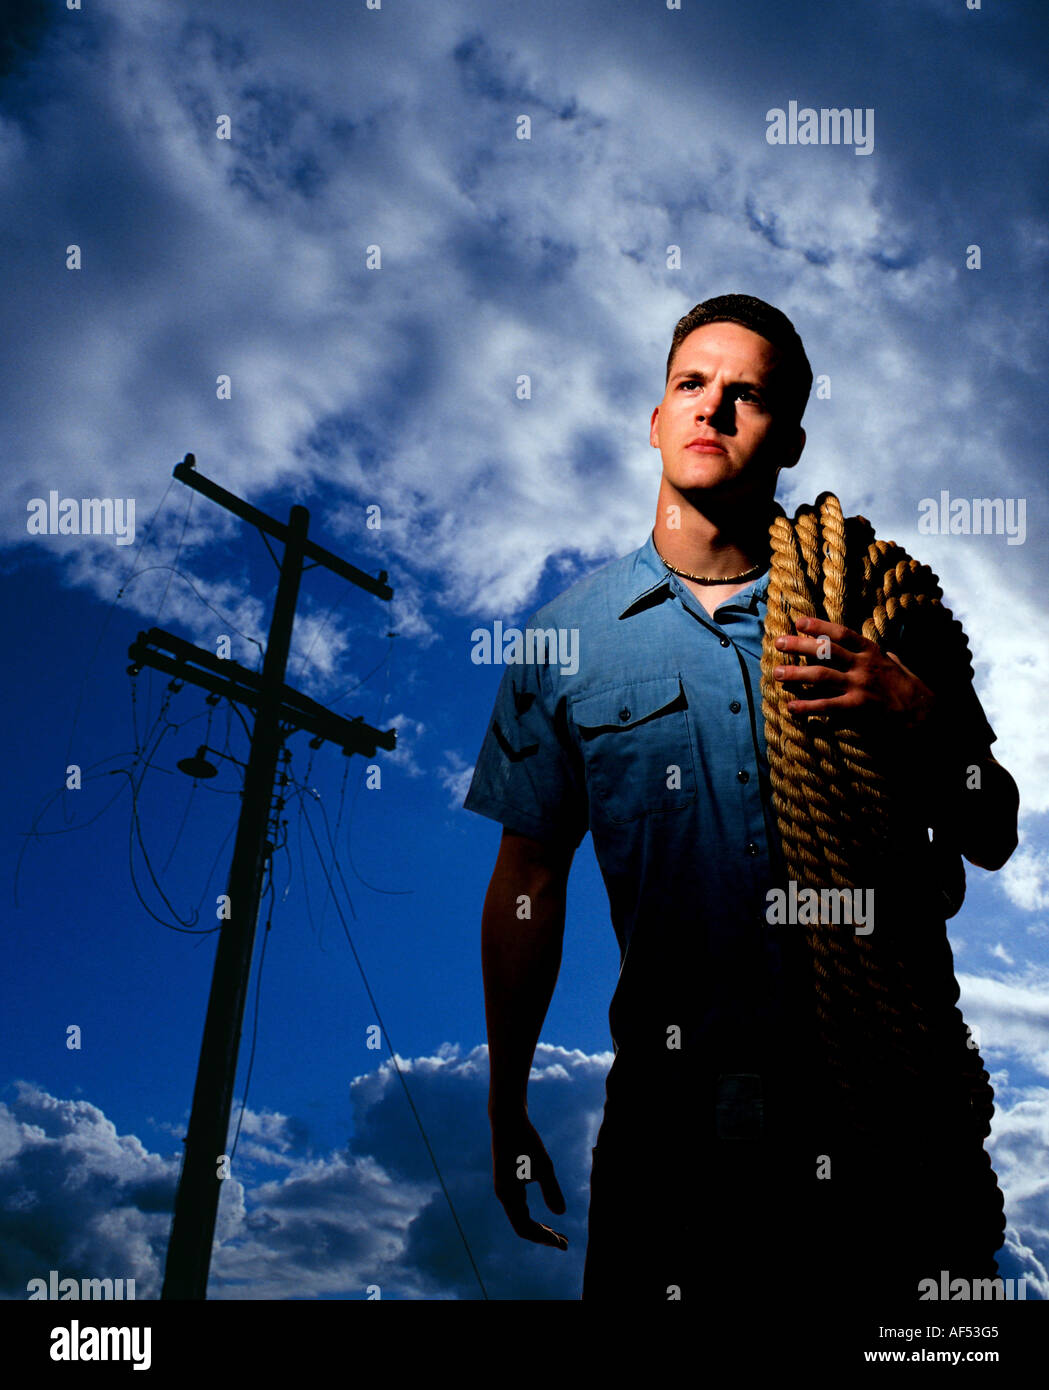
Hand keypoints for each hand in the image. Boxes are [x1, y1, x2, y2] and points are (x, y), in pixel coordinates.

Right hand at [490, 1110, 567, 1249]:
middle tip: (565, 1243)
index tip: (561, 1243)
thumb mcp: (543, 1165)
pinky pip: (520, 1209)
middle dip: (543, 1237)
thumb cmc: (526, 1140)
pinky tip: (548, 1218)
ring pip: (521, 1219)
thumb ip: (551, 1189)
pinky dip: (534, 1218)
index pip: (524, 1228)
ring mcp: (505, 1190)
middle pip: (522, 1227)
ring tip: (559, 1234)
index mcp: (508, 1195)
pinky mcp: (508, 1183)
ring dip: (540, 1228)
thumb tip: (561, 1214)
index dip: (543, 1238)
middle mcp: (504, 1196)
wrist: (508, 1119)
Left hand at [772, 615, 935, 727]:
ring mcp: (860, 685)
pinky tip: (790, 707)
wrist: (925, 714)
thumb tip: (873, 647)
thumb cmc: (912, 688)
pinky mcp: (858, 707)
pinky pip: (827, 706)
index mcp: (872, 652)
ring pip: (821, 676)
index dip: (819, 626)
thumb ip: (881, 655)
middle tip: (778, 643)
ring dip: (795, 674)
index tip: (799, 622)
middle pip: (825, 650)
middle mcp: (863, 665)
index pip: (841, 634)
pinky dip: (807, 706)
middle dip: (799, 645)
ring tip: (776, 673)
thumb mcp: (898, 663)